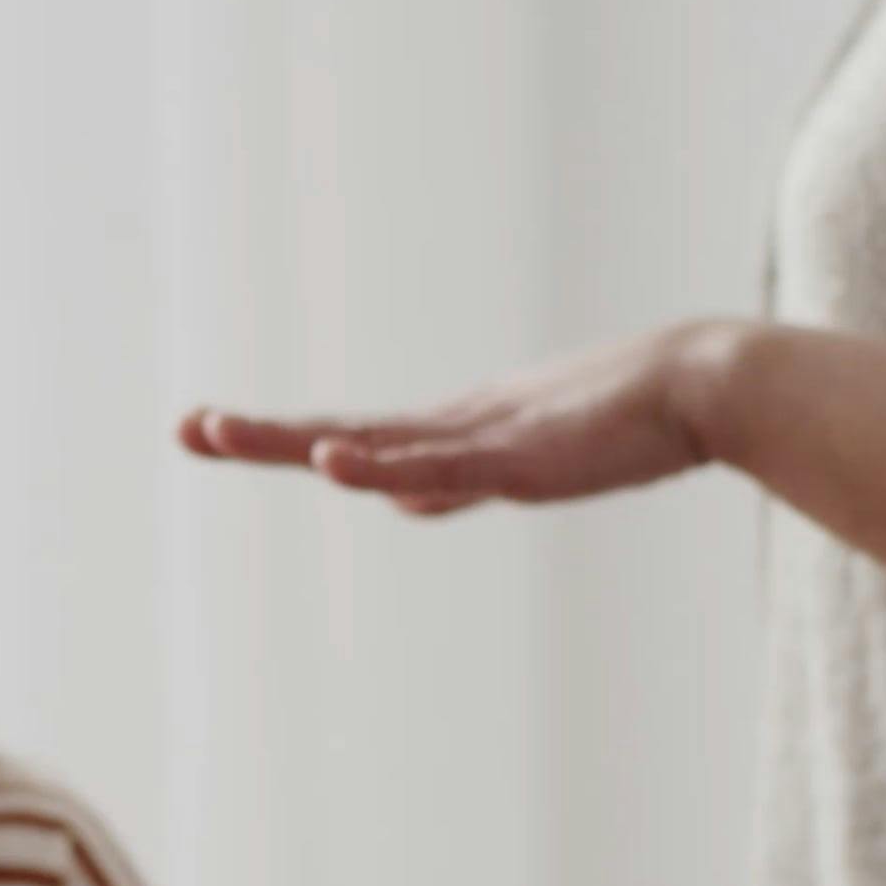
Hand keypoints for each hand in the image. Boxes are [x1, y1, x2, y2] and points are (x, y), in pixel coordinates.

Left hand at [177, 318, 751, 515]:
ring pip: (367, 444)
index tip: (210, 429)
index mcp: (445, 436)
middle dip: (259, 436)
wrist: (698, 385)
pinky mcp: (518, 456)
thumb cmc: (621, 422)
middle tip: (186, 428)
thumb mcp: (519, 461)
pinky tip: (334, 462)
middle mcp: (448, 430)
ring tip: (221, 431)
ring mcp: (479, 440)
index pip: (342, 440)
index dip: (277, 439)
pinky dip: (383, 465)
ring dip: (293, 441)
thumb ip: (455, 482)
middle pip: (335, 436)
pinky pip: (439, 466)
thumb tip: (399, 499)